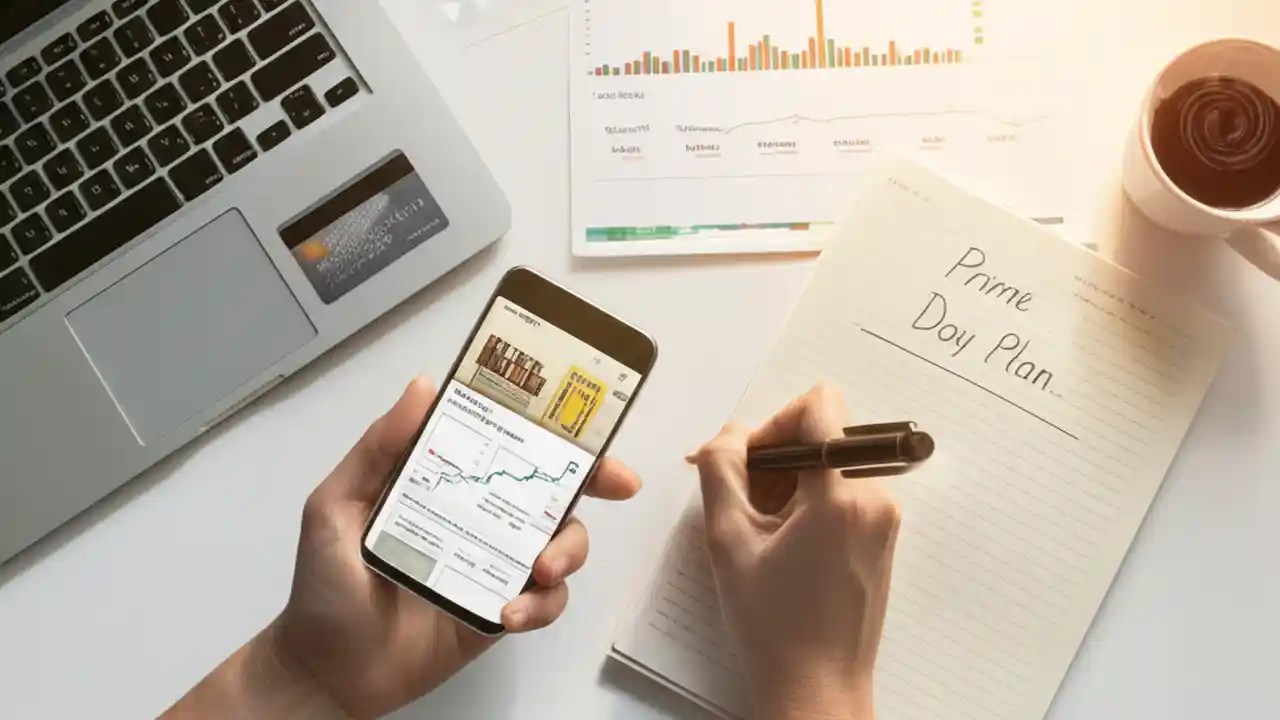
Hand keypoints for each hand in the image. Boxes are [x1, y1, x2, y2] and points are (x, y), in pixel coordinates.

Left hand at [268, 377, 641, 717]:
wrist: (328, 671)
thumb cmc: (326, 583)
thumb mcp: (336, 505)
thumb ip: (378, 449)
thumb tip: (424, 386)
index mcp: (446, 482)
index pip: (506, 443)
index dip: (550, 429)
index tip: (585, 420)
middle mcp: (480, 517)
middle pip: (552, 490)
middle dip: (595, 481)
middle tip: (620, 483)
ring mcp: (495, 564)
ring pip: (562, 544)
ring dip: (568, 550)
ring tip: (542, 570)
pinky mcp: (501, 612)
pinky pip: (546, 602)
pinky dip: (541, 606)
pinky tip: (510, 614)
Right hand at [692, 385, 900, 719]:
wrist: (817, 689)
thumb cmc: (772, 624)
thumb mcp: (728, 539)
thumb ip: (721, 469)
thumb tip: (729, 435)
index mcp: (843, 494)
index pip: (820, 405)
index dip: (773, 421)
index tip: (746, 461)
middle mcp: (876, 497)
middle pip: (823, 433)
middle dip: (776, 456)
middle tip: (741, 501)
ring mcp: (885, 518)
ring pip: (830, 462)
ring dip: (788, 481)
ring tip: (758, 529)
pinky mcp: (882, 536)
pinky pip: (842, 491)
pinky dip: (807, 501)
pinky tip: (779, 542)